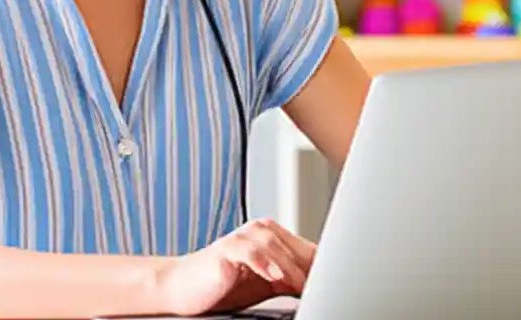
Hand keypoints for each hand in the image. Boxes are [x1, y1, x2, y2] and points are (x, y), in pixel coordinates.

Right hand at [155, 218, 316, 315]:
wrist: (183, 289)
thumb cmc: (223, 286)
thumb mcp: (265, 285)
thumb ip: (291, 281)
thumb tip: (321, 287)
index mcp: (273, 238)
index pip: (306, 249)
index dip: (321, 265)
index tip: (337, 280)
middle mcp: (260, 232)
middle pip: (294, 246)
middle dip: (310, 266)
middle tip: (324, 284)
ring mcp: (242, 238)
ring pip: (274, 246)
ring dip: (290, 267)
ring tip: (300, 286)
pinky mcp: (225, 248)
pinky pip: (248, 251)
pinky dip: (264, 263)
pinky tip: (274, 276)